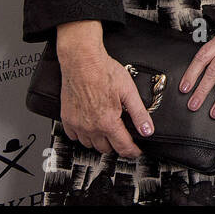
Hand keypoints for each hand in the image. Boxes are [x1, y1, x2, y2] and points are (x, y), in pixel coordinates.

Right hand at [57, 22, 153, 158]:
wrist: (82, 62)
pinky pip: (74, 137)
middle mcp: (91, 127)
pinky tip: (90, 127)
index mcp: (108, 122)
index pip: (123, 147)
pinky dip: (83, 136)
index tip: (136, 151)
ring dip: (100, 142)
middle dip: (116, 146)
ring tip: (108, 132)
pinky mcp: (67, 119)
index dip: (133, 152)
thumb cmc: (103, 72)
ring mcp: (77, 124)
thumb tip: (148, 130)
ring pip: (89, 145)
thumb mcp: (129, 92)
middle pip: (106, 149)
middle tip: (123, 138)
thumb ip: (139, 114)